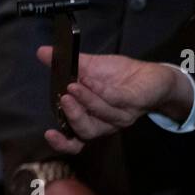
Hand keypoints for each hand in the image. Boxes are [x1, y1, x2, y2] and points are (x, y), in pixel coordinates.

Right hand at [37, 46, 188, 153]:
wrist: (152, 74)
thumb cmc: (119, 75)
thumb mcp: (88, 66)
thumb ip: (66, 62)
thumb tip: (41, 52)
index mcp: (91, 119)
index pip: (76, 140)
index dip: (62, 142)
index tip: (48, 134)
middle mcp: (106, 123)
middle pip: (88, 132)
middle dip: (74, 117)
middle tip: (64, 99)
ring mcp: (122, 114)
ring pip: (103, 115)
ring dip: (87, 101)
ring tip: (73, 85)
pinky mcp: (136, 102)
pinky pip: (117, 99)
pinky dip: (101, 91)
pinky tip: (90, 80)